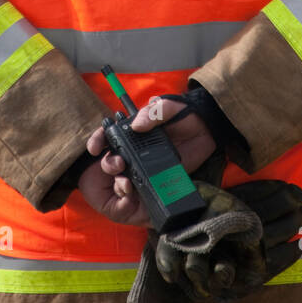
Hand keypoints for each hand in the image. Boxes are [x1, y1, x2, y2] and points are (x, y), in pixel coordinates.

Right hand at [77, 99, 215, 227]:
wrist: (208, 128)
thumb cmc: (185, 113)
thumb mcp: (169, 106)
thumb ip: (153, 112)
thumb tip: (136, 125)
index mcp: (133, 130)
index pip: (107, 136)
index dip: (97, 142)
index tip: (93, 149)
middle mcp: (136, 148)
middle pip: (112, 159)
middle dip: (108, 164)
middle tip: (117, 165)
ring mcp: (146, 163)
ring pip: (124, 176)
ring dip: (120, 182)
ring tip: (127, 184)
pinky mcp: (159, 177)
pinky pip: (144, 188)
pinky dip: (137, 194)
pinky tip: (136, 196)